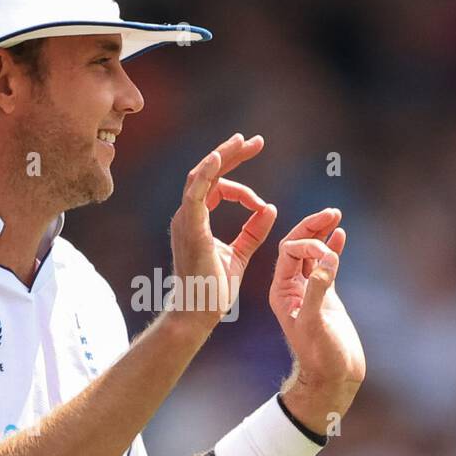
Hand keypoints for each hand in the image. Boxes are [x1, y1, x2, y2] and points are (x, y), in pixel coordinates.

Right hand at [168, 133, 277, 333]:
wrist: (197, 314)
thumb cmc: (213, 290)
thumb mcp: (239, 254)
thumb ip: (253, 231)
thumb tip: (269, 207)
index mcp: (197, 221)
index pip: (217, 189)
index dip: (242, 190)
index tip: (261, 204)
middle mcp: (188, 216)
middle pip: (208, 174)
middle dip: (231, 155)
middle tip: (254, 141)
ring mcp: (186, 220)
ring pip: (201, 176)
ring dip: (223, 156)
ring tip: (243, 142)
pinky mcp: (191, 228)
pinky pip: (196, 193)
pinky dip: (206, 173)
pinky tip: (219, 157)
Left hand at [269, 208, 365, 432]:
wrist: (332, 377)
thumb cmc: (322, 356)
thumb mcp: (316, 323)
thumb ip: (318, 292)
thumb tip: (326, 261)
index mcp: (282, 292)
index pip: (288, 253)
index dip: (306, 242)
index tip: (327, 249)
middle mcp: (291, 288)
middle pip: (298, 247)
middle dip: (312, 227)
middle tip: (331, 211)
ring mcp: (308, 291)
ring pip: (312, 253)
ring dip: (323, 233)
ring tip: (336, 215)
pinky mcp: (325, 296)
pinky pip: (326, 266)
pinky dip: (334, 249)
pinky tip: (341, 235)